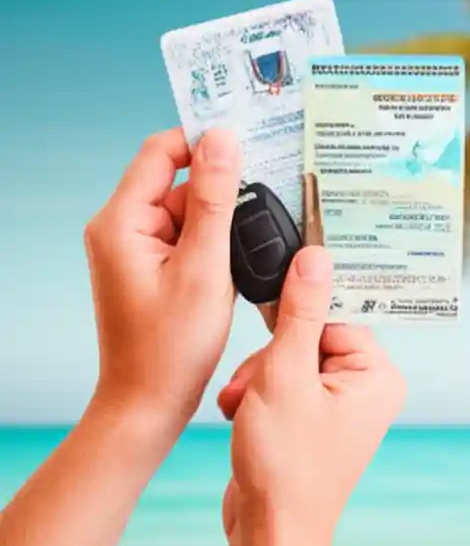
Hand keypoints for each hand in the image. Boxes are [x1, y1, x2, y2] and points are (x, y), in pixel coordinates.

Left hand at [84, 127, 240, 422]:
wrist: (149, 404)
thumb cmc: (171, 347)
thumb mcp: (203, 267)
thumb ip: (214, 200)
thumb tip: (224, 140)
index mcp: (121, 221)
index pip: (162, 152)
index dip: (205, 140)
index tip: (252, 140)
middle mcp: (122, 229)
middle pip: (179, 180)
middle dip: (225, 184)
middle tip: (271, 192)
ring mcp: (137, 249)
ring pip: (190, 210)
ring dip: (225, 217)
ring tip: (257, 238)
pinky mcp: (154, 268)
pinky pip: (190, 237)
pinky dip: (218, 241)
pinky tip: (243, 258)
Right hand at [219, 247, 404, 545]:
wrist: (268, 529)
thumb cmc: (284, 466)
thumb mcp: (285, 374)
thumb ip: (300, 313)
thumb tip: (315, 259)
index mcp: (378, 374)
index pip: (335, 316)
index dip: (295, 324)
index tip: (270, 331)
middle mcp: (366, 389)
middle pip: (309, 337)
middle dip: (270, 359)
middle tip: (254, 386)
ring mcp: (340, 407)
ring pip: (289, 361)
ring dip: (257, 379)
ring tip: (244, 407)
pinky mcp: (313, 422)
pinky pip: (283, 386)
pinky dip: (257, 397)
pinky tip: (243, 417)